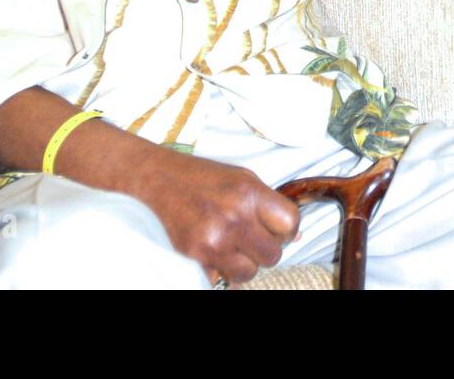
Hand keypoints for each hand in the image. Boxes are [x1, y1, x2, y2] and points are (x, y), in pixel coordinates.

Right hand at [134, 148, 298, 284]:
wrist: (159, 180)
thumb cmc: (204, 177)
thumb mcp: (243, 179)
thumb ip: (270, 205)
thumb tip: (295, 237)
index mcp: (250, 193)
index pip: (290, 223)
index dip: (288, 229)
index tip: (277, 228)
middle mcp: (233, 218)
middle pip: (273, 255)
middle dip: (267, 248)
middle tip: (254, 238)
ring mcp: (213, 240)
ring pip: (249, 272)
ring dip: (245, 262)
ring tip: (234, 245)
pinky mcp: (194, 256)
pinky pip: (221, 276)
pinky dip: (221, 268)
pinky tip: (215, 249)